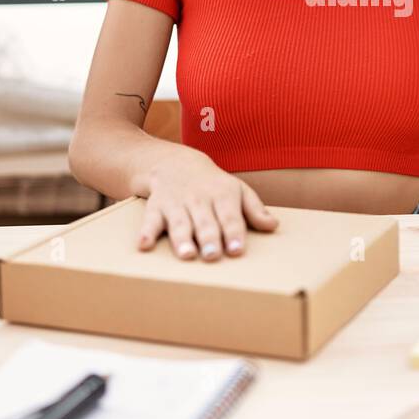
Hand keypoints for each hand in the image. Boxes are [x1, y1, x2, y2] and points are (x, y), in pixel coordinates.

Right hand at [137, 149, 277, 259]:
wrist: (175, 164)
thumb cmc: (214, 185)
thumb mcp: (238, 191)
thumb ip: (255, 209)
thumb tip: (274, 226)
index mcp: (223, 195)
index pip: (230, 216)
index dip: (234, 233)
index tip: (237, 250)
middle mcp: (199, 199)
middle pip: (205, 221)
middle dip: (209, 238)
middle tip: (212, 255)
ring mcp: (176, 203)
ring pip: (179, 222)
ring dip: (182, 239)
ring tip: (186, 255)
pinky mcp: (156, 207)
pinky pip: (150, 220)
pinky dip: (146, 232)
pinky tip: (144, 246)